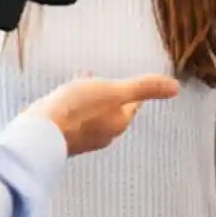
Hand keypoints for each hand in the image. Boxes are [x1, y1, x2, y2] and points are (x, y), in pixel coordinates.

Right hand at [28, 74, 180, 155]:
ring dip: (88, 97)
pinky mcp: (62, 135)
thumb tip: (175, 87)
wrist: (40, 132)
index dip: (132, 92)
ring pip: (90, 113)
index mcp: (118, 122)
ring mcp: (81, 136)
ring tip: (80, 82)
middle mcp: (102, 133)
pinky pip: (71, 117)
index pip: (131, 105)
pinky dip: (71, 105)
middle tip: (103, 80)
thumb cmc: (77, 109)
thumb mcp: (114, 91)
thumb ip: (144, 87)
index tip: (132, 83)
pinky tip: (60, 97)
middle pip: (110, 110)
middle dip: (108, 94)